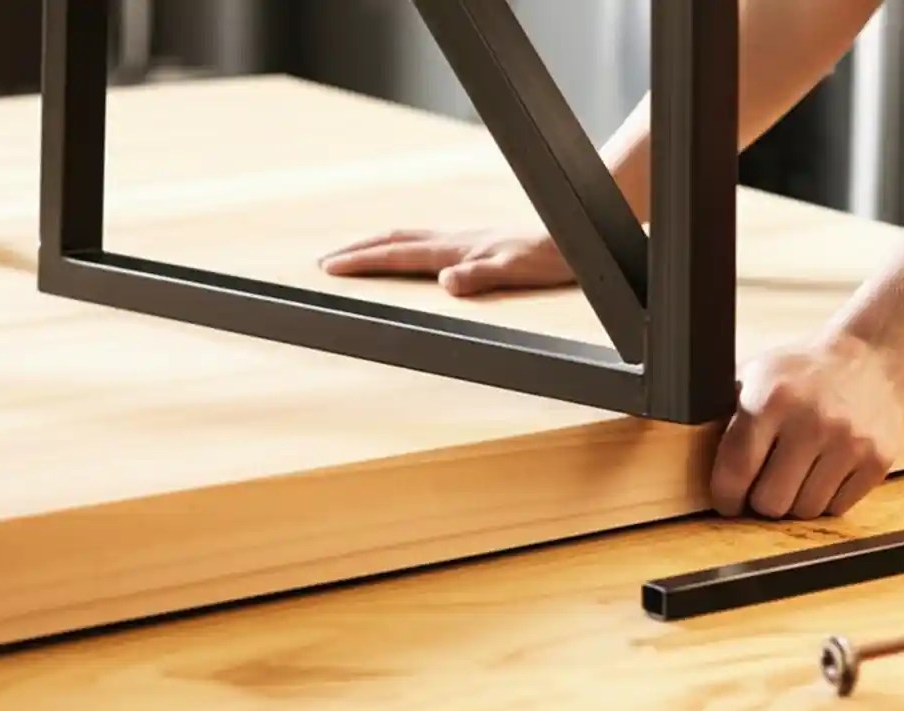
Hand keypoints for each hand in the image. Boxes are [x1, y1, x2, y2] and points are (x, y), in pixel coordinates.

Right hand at [319, 228, 573, 296]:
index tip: (329, 267)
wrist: (578, 234)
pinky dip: (403, 245)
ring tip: (355, 252)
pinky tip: (409, 254)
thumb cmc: (551, 258)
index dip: (362, 261)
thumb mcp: (517, 272)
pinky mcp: (477, 242)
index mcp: (457, 249)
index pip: (399, 254)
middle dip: (358, 249)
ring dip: (378, 244)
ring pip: (409, 236)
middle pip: (395, 239)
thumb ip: (481, 277)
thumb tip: (445, 283)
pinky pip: (427, 241)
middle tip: (325, 260)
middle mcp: (456, 240)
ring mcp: (466, 238)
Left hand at [710, 332, 903, 519]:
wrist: (872, 357)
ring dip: (794, 501)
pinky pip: (837, 508)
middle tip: (763, 485)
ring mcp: (847, 442)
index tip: (727, 500)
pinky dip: (825, 499)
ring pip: (804, 510)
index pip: (735, 471)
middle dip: (760, 500)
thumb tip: (682, 457)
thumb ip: (726, 416)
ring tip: (795, 474)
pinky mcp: (876, 459)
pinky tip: (822, 472)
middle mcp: (810, 421)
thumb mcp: (755, 377)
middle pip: (770, 502)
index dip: (725, 497)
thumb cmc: (801, 372)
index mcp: (769, 398)